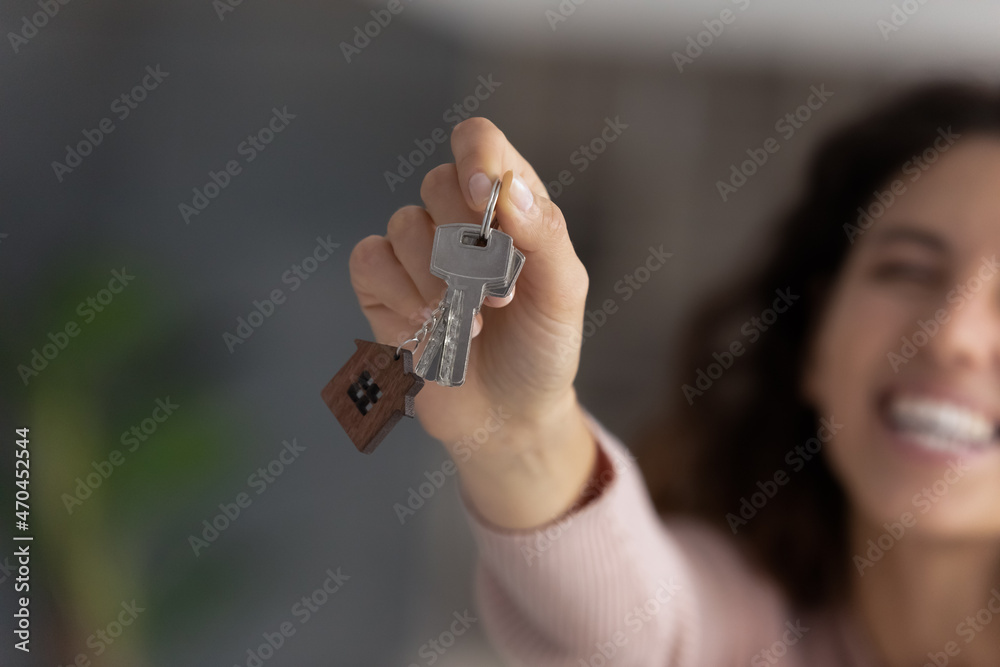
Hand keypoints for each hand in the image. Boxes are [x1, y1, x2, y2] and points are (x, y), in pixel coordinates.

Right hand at [349, 118, 589, 457]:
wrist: (507, 416)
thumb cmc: (541, 349)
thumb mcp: (563, 293)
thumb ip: (544, 234)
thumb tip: (507, 187)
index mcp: (508, 205)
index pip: (479, 143)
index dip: (476, 159)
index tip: (486, 201)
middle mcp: (457, 218)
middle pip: (437, 182)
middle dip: (469, 244)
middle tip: (498, 296)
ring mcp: (415, 252)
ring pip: (405, 225)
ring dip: (440, 281)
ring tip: (472, 325)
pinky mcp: (381, 287)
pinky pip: (370, 260)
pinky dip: (400, 295)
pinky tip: (427, 326)